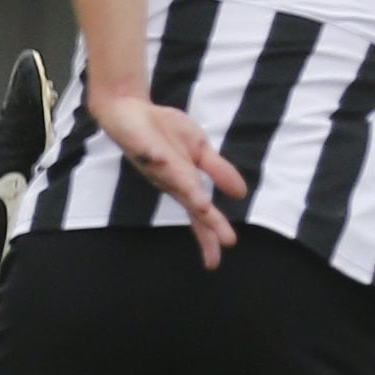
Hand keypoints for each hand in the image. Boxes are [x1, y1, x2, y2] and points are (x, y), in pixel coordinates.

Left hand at [90, 93, 247, 266]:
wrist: (132, 111)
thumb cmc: (165, 134)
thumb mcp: (200, 149)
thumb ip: (218, 170)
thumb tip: (241, 194)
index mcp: (186, 183)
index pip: (199, 216)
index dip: (209, 237)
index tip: (214, 263)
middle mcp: (171, 180)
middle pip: (192, 205)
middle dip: (208, 223)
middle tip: (223, 245)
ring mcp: (156, 164)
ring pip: (174, 180)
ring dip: (189, 192)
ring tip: (204, 206)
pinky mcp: (143, 145)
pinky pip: (149, 150)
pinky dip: (155, 155)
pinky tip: (163, 157)